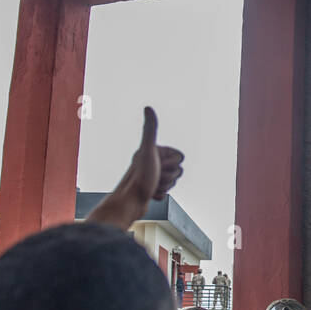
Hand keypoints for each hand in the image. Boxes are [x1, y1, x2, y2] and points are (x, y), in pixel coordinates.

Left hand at [86, 108, 183, 229]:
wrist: (130, 202)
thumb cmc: (139, 177)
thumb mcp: (147, 150)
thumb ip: (150, 129)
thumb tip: (147, 108)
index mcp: (154, 151)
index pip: (180, 158)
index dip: (172, 164)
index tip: (157, 165)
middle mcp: (152, 161)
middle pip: (179, 170)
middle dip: (169, 176)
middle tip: (154, 177)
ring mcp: (152, 175)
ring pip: (173, 182)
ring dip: (165, 186)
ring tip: (151, 186)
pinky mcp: (151, 189)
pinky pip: (166, 192)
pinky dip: (160, 194)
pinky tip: (150, 194)